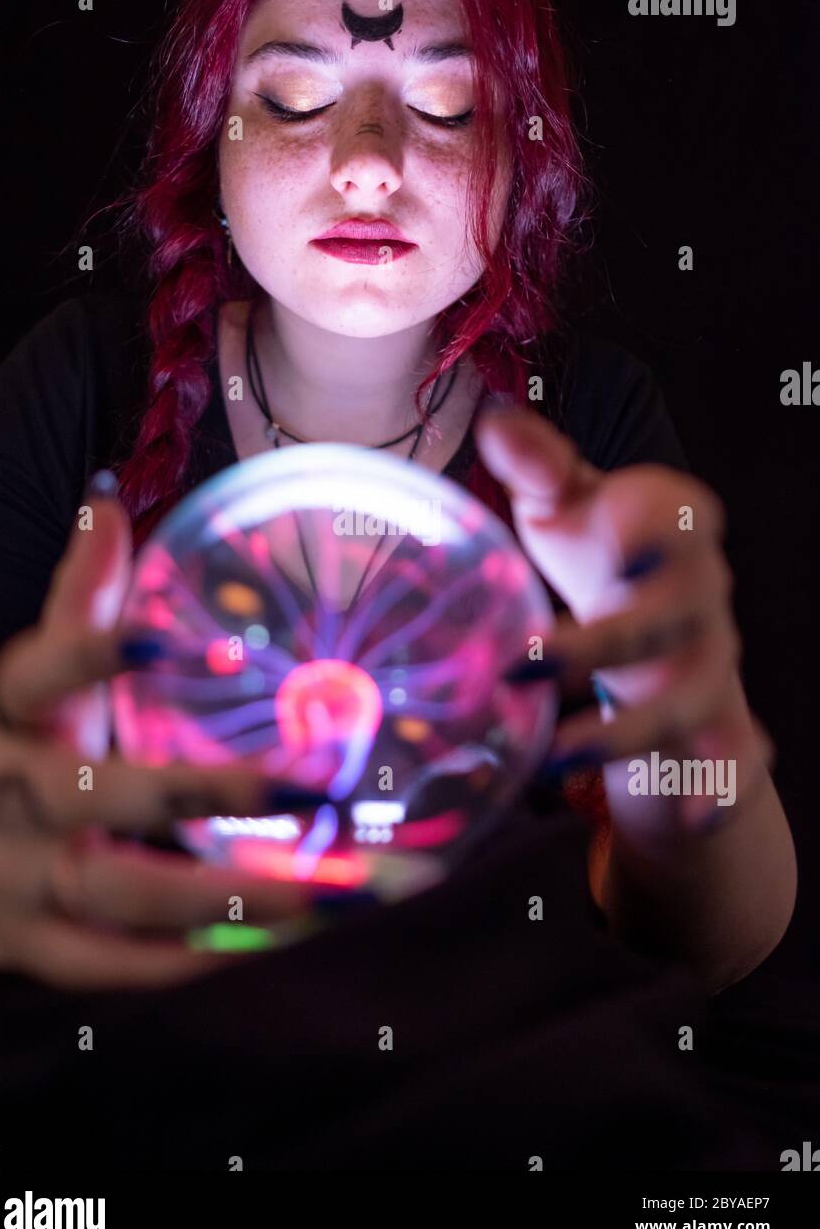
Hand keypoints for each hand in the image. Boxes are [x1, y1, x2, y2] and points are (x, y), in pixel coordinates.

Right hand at [0, 479, 329, 989]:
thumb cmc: (16, 750)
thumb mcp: (33, 678)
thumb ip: (79, 594)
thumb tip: (109, 499)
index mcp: (17, 715)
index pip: (42, 673)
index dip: (95, 654)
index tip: (171, 639)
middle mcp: (16, 794)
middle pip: (104, 793)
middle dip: (209, 791)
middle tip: (310, 780)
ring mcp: (22, 878)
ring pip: (123, 889)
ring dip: (225, 893)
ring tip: (323, 890)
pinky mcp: (34, 947)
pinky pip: (112, 963)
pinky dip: (186, 958)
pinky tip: (267, 946)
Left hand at [477, 406, 773, 837]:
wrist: (661, 632)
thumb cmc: (607, 558)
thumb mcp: (571, 508)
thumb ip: (538, 466)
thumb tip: (493, 414)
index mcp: (678, 527)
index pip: (677, 517)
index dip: (650, 530)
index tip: (610, 545)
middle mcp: (704, 595)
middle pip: (662, 620)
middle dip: (597, 646)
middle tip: (520, 666)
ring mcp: (716, 664)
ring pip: (688, 699)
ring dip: (623, 731)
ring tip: (550, 757)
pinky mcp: (722, 725)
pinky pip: (734, 759)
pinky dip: (718, 787)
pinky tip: (691, 813)